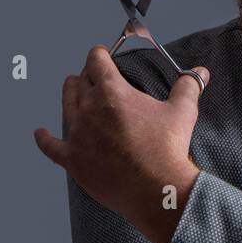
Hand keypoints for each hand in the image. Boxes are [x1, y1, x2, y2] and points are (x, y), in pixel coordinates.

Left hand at [33, 46, 208, 242]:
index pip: (97, 61)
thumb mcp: (182, 112)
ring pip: (66, 106)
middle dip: (87, 74)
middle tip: (93, 75)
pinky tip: (40, 133)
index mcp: (113, 91)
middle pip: (80, 82)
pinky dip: (44, 138)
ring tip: (71, 88)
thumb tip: (200, 73)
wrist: (155, 188)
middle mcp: (90, 108)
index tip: (101, 54)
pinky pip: (51, 146)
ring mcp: (78, 134)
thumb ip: (188, 87)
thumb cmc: (167, 148)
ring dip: (69, 94)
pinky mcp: (72, 159)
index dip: (99, 54)